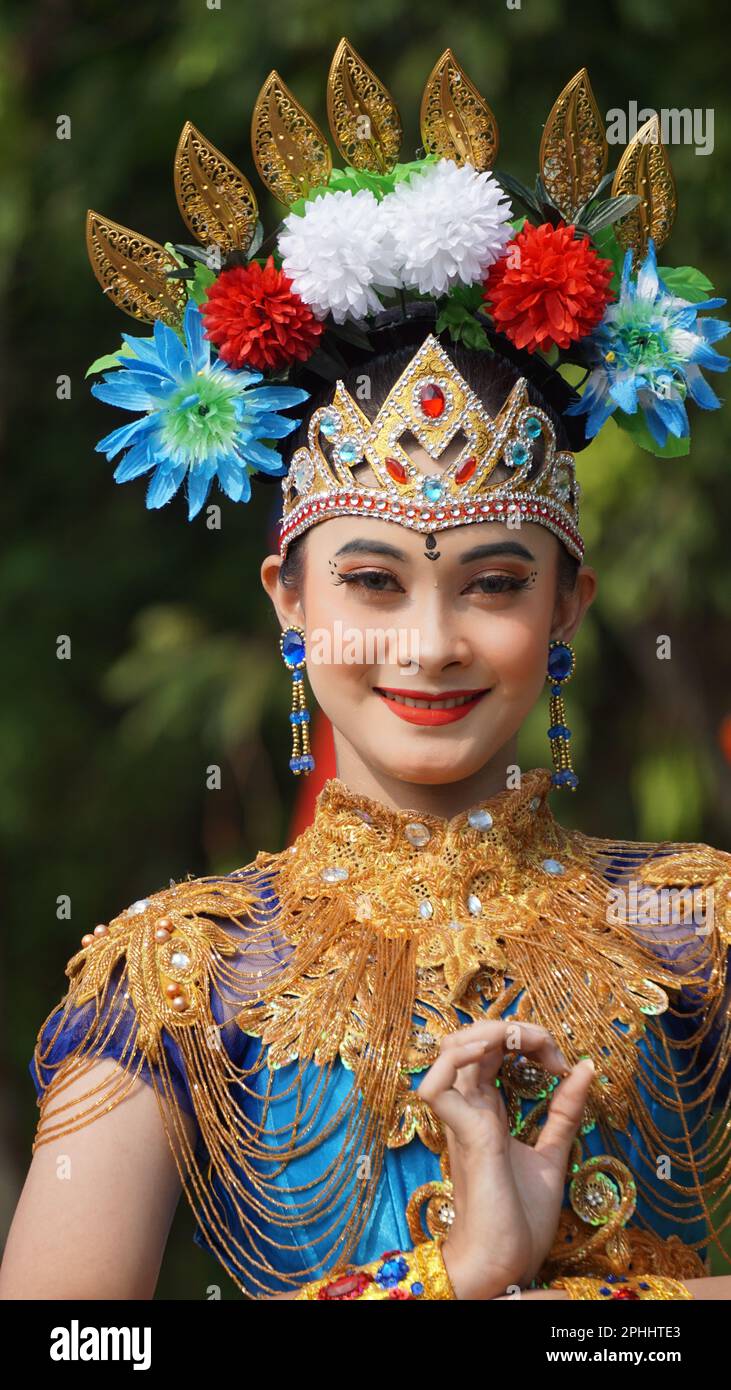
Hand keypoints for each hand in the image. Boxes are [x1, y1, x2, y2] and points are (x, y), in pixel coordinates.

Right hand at [415, 1019, 594, 1299]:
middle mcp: (469, 1109)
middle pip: (470, 1040)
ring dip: (488, 1031)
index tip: (563, 1062)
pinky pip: (435, 1086)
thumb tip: (585, 1067)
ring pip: (450, 1051)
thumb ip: (564, 1113)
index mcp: (487, 1110)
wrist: (507, 1265)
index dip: (526, 1040)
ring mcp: (461, 1120)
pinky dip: (458, 1058)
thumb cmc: (521, 1220)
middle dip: (510, 1027)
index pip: (492, 1050)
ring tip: (524, 1038)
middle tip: (547, 1044)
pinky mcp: (461, 1136)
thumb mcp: (553, 1156)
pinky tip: (492, 1051)